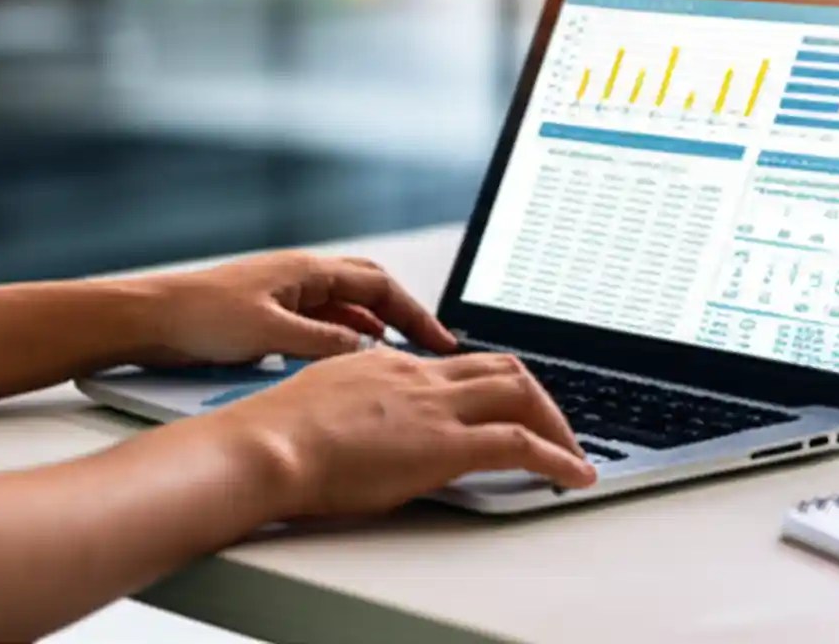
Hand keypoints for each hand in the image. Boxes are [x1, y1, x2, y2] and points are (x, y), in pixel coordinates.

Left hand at [134, 252, 454, 365]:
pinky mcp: (272, 314)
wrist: (147, 320)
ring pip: (349, 307)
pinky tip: (349, 360)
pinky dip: (347, 338)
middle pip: (372, 290)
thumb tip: (367, 350)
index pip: (382, 286)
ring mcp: (288, 294)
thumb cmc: (198, 316)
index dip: (417, 314)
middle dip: (405, 317)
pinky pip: (326, 322)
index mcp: (309, 270)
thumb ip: (325, 342)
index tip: (441, 341)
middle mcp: (302, 276)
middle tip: (430, 346)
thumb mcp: (272, 333)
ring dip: (376, 329)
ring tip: (397, 358)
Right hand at [216, 348, 595, 516]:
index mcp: (392, 367)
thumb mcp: (323, 400)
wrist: (263, 445)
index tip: (508, 404)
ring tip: (571, 454)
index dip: (495, 383)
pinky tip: (574, 475)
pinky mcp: (444, 444)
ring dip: (556, 423)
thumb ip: (356, 401)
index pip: (463, 362)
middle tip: (552, 429)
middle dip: (537, 397)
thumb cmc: (275, 435)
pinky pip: (520, 443)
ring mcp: (436, 407)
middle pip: (503, 368)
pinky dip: (557, 458)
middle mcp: (421, 377)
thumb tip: (362, 419)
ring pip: (522, 394)